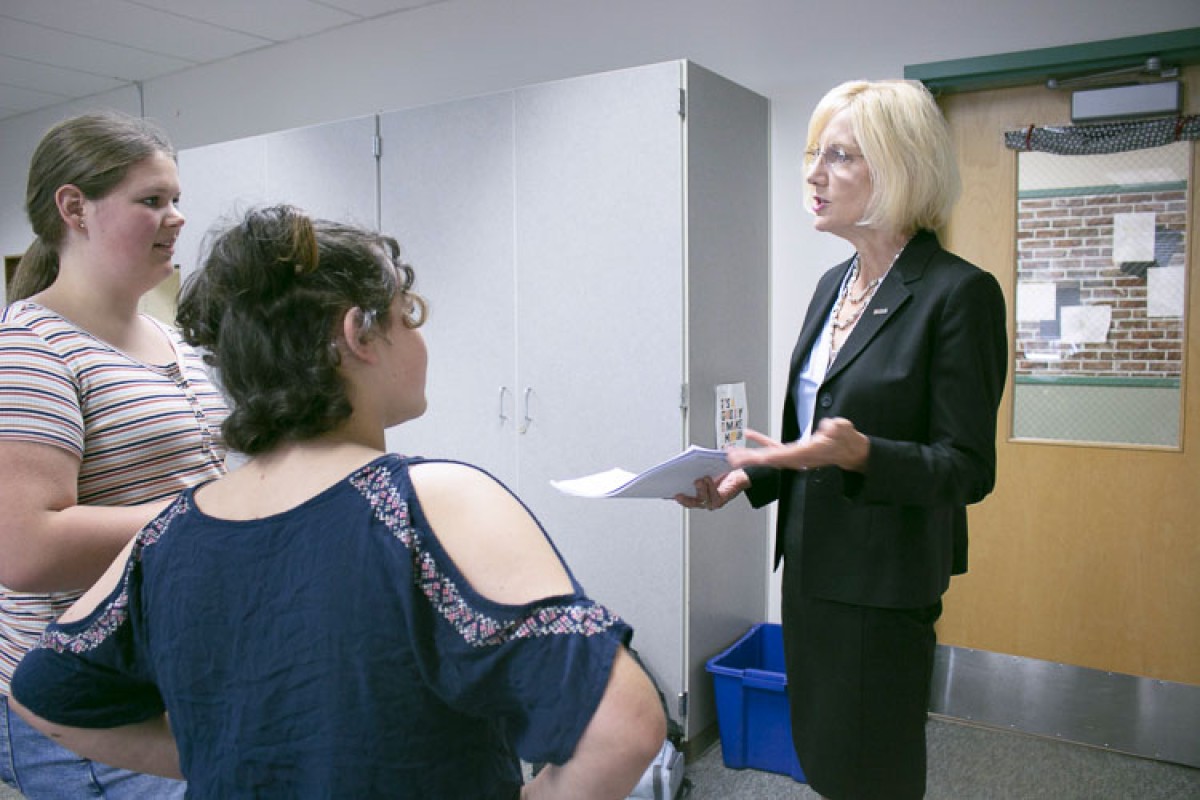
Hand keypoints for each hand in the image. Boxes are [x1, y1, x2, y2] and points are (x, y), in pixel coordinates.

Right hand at [674, 469, 748, 510]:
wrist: (739, 474)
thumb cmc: (720, 471)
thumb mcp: (703, 468)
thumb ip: (693, 468)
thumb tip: (683, 462)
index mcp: (693, 494)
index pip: (680, 496)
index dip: (670, 495)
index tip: (664, 491)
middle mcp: (701, 500)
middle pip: (689, 502)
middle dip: (684, 498)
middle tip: (677, 492)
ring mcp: (710, 502)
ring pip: (701, 499)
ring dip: (699, 489)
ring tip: (698, 480)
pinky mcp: (720, 500)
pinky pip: (713, 496)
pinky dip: (710, 487)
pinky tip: (707, 478)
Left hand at [724, 419, 868, 472]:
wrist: (850, 450)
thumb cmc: (845, 441)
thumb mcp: (844, 430)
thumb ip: (836, 428)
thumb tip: (828, 426)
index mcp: (806, 453)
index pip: (782, 456)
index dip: (766, 456)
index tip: (752, 458)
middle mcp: (796, 458)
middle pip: (769, 459)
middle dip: (750, 460)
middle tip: (731, 458)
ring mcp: (793, 456)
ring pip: (768, 455)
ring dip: (750, 454)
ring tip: (733, 452)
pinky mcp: (794, 451)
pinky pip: (773, 447)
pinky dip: (761, 441)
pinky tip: (749, 434)